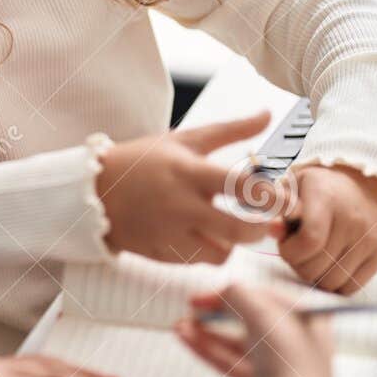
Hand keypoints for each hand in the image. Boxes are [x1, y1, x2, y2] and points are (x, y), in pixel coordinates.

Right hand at [95, 111, 285, 263]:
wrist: (94, 191)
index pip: (240, 186)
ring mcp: (169, 233)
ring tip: (226, 227)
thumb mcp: (184, 140)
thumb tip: (268, 114)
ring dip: (231, 242)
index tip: (282, 197)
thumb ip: (230, 130)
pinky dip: (207, 250)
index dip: (270, 195)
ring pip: (222, 253)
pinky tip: (200, 234)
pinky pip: (199, 261)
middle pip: (237, 230)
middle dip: (260, 230)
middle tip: (265, 222)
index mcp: (188, 172)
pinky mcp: (162, 254)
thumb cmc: (144, 161)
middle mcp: (180, 205)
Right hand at [173, 284, 332, 376]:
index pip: (266, 295)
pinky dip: (208, 351)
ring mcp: (279, 366)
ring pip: (237, 344)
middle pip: (251, 319)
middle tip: (192, 307)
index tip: (204, 294)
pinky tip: (185, 340)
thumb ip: (238, 294)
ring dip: (207, 333)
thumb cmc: (289, 360)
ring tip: (179, 325)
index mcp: (307, 318)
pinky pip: (231, 364)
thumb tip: (225, 290)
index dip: (233, 291)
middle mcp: (296, 341)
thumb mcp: (262, 313)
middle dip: (217, 312)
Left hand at [277, 166, 376, 292]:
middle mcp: (352, 219)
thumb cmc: (320, 189)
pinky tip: (329, 267)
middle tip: (298, 253)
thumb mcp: (295, 188)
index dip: (290, 252)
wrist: (363, 183)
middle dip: (298, 265)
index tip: (285, 245)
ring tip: (313, 259)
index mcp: (326, 197)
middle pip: (317, 266)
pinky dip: (335, 284)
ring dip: (315, 277)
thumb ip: (280, 210)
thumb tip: (272, 230)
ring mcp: (369, 238)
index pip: (309, 240)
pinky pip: (352, 286)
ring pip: (332, 281)